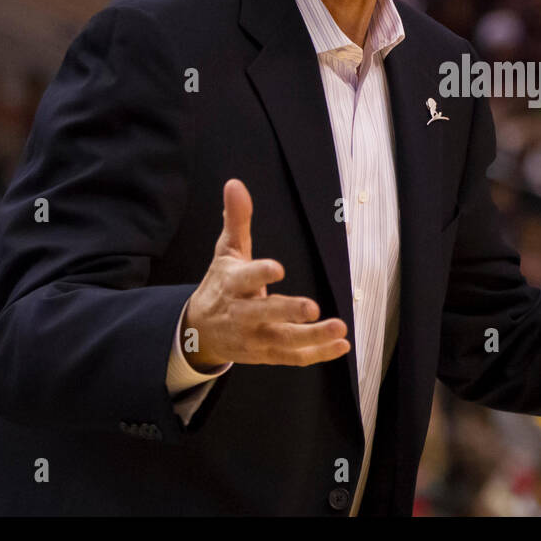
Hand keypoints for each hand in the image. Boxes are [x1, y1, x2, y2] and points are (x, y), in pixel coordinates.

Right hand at [181, 178, 349, 370]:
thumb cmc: (220, 285)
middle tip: (312, 308)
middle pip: (264, 314)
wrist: (199, 331)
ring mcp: (255, 337)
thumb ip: (236, 220)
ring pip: (284, 340)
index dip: (260, 274)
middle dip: (287, 312)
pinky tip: (341, 345)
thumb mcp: (226, 251)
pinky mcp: (267, 353)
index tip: (278, 268)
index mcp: (232, 285)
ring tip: (340, 328)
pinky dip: (317, 353)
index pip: (244, 279)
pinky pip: (293, 357)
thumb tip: (234, 184)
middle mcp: (242, 314)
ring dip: (313, 337)